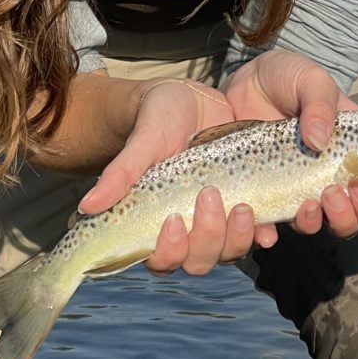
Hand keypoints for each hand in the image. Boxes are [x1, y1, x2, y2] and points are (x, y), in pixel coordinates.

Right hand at [76, 77, 276, 272]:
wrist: (192, 98)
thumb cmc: (158, 120)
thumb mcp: (143, 141)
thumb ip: (121, 173)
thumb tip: (87, 206)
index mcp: (160, 219)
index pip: (162, 258)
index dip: (169, 251)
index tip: (174, 220)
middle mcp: (191, 227)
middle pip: (200, 260)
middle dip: (209, 238)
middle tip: (211, 197)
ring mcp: (221, 217)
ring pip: (231, 250)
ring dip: (238, 237)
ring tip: (245, 207)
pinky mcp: (248, 201)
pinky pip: (259, 230)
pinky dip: (265, 231)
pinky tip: (270, 223)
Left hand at [224, 51, 357, 240]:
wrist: (245, 80)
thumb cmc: (288, 78)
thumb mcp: (311, 79)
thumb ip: (320, 102)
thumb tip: (318, 140)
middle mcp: (338, 178)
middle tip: (355, 189)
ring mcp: (304, 190)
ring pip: (331, 227)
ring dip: (334, 221)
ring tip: (321, 197)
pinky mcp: (269, 195)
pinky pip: (274, 227)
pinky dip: (272, 234)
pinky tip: (270, 228)